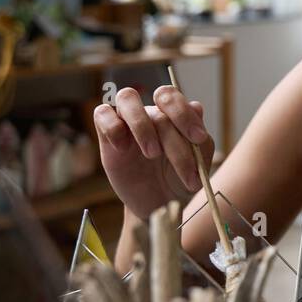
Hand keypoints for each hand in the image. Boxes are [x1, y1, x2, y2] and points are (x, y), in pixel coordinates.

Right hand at [93, 85, 214, 218]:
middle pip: (157, 105)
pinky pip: (102, 114)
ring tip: (152, 154)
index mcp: (174, 116)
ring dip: (142, 126)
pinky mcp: (107, 135)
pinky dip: (113, 128)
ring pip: (127, 98)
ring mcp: (128, 121)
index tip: (198, 138)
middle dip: (170, 135)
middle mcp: (152, 113)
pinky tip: (123, 149)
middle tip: (178, 157)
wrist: (158, 204)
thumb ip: (200, 140)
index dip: (184, 113)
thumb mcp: (196, 165)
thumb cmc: (178, 181)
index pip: (173, 97)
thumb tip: (196, 107)